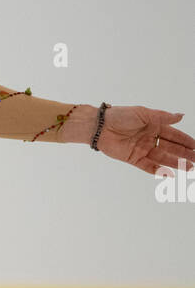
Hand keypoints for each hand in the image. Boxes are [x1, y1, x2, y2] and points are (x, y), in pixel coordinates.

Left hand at [70, 105, 192, 175]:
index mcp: (154, 125)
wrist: (100, 126)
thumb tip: (181, 116)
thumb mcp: (144, 113)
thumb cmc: (121, 116)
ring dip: (175, 163)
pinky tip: (169, 174)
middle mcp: (150, 138)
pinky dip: (158, 170)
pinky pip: (148, 166)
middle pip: (171, 148)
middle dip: (185, 154)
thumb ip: (163, 117)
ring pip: (162, 158)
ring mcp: (142, 149)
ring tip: (189, 168)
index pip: (174, 135)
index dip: (186, 141)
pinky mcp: (133, 158)